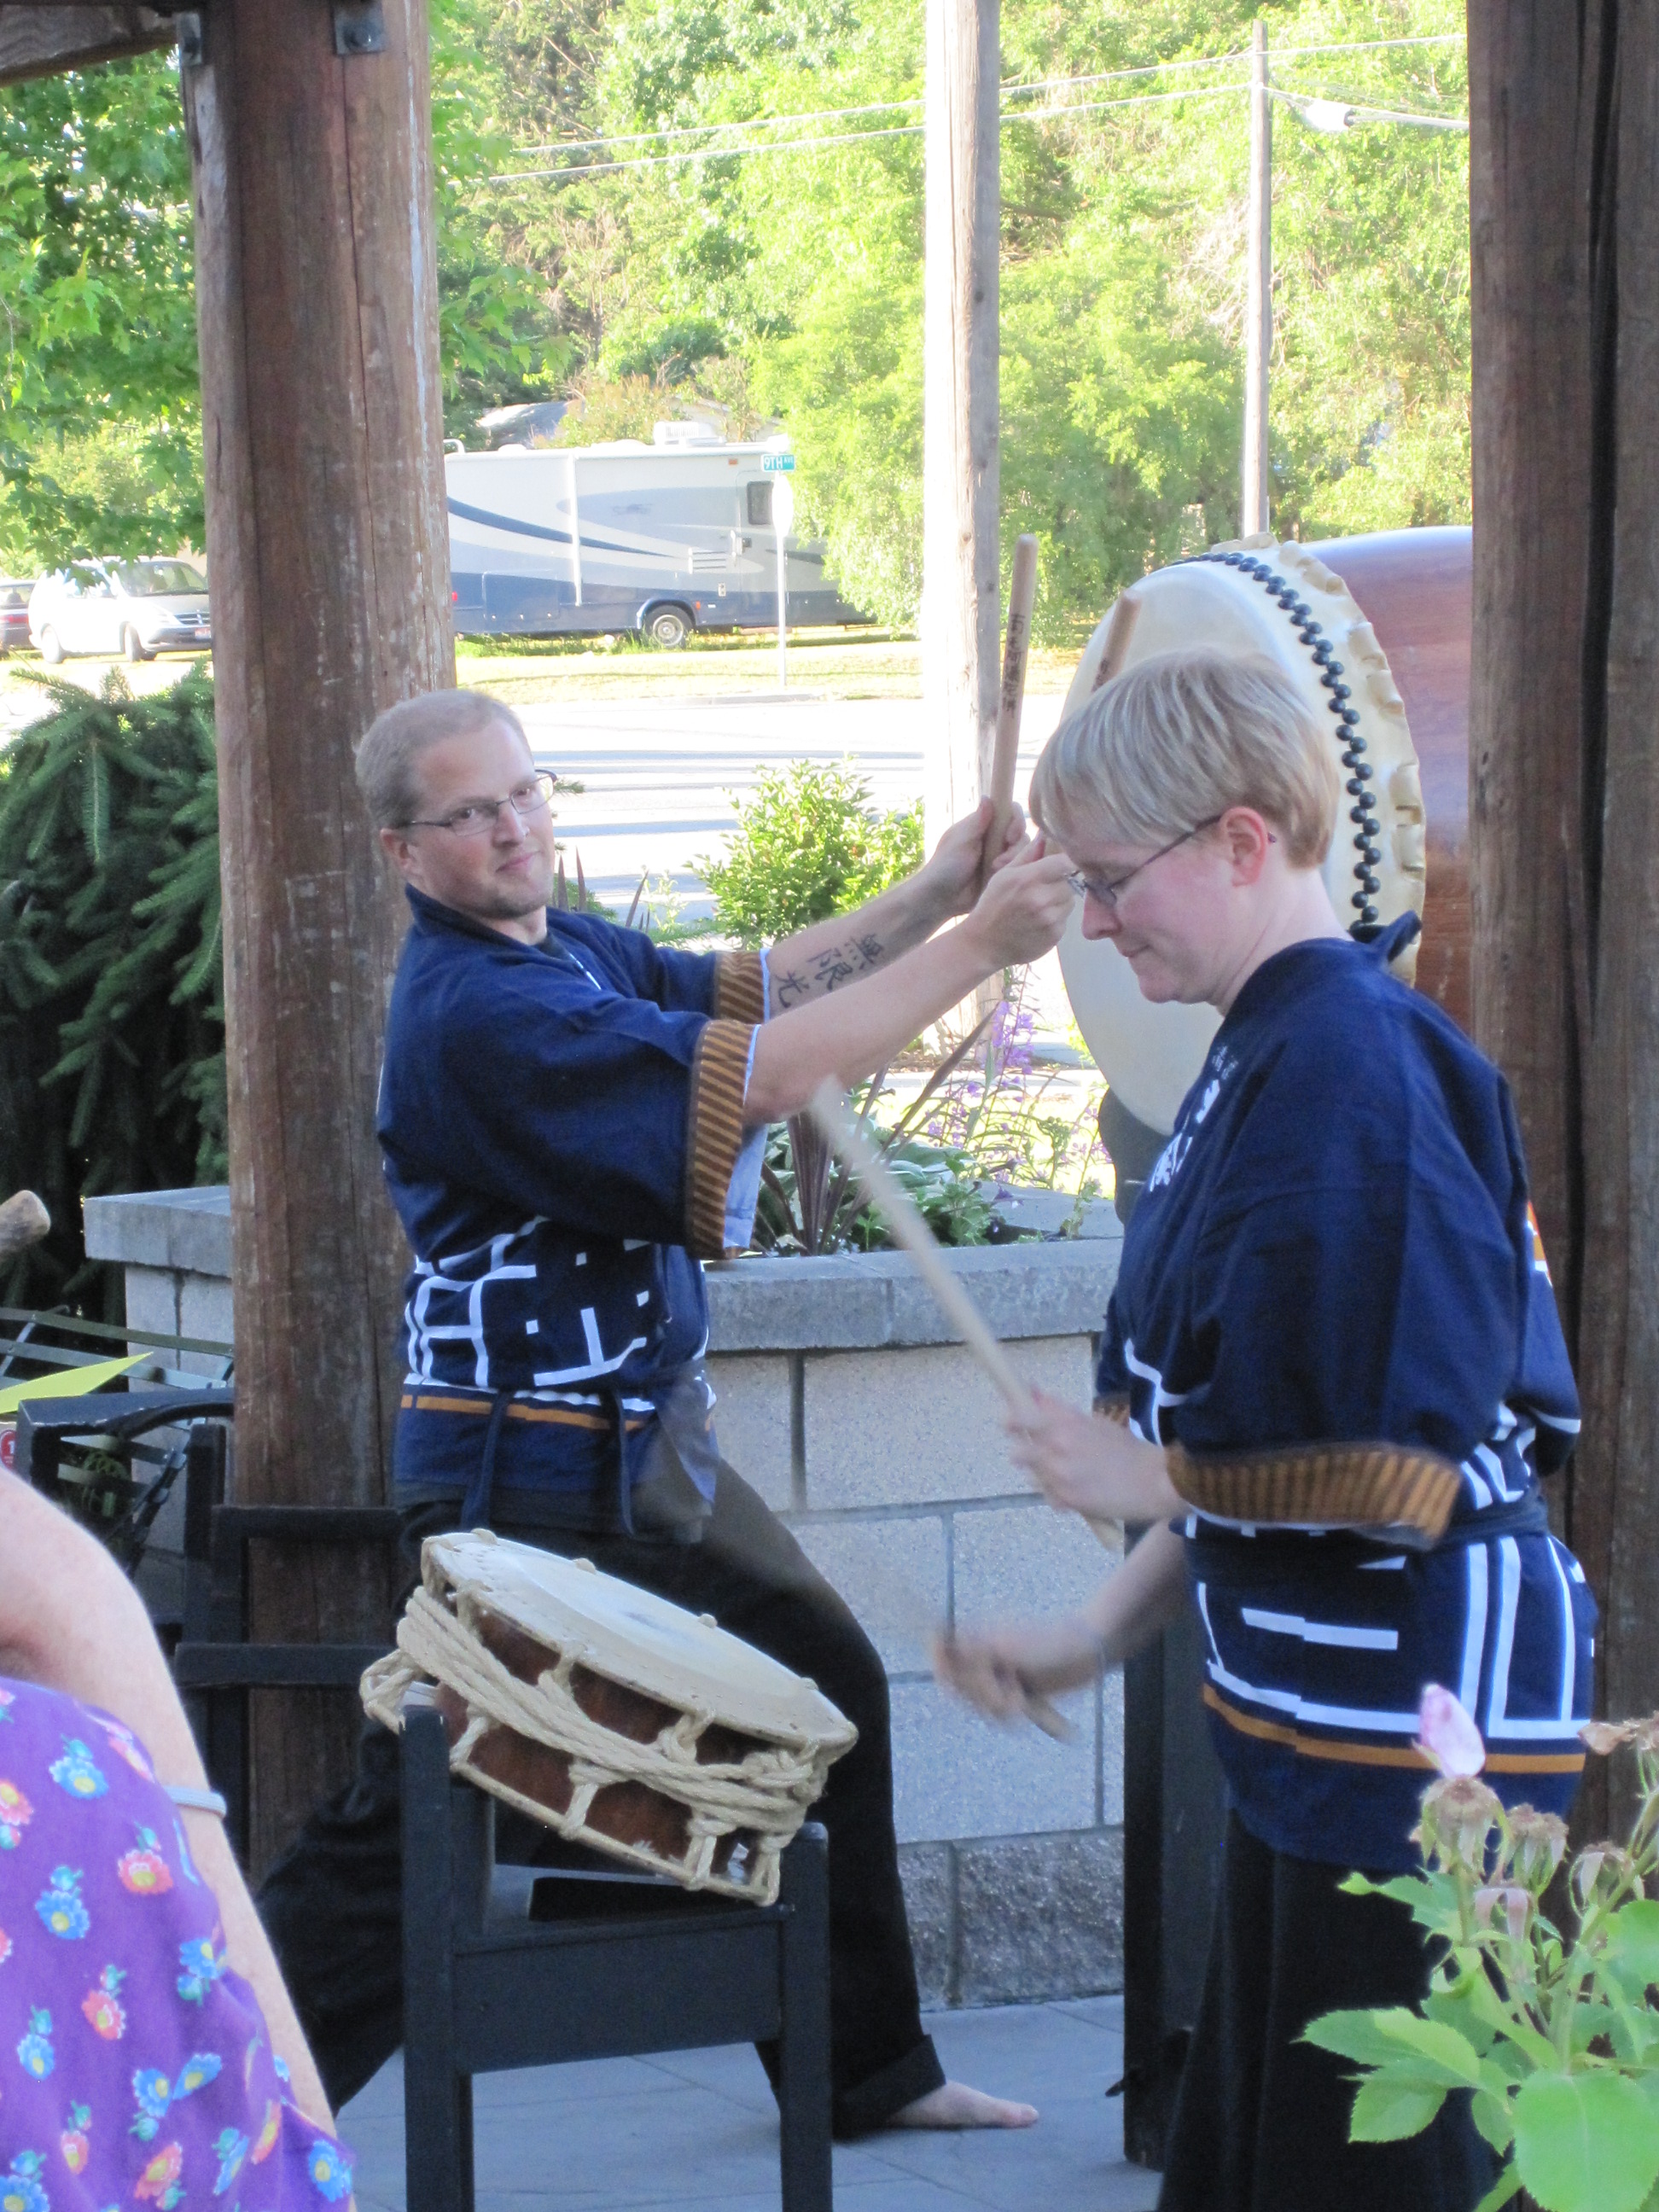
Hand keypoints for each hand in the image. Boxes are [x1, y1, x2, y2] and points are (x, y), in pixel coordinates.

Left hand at [922, 797, 1027, 918]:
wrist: (941, 897)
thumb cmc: (946, 865)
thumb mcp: (961, 840)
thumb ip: (978, 820)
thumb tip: (987, 796)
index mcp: (982, 825)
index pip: (1009, 812)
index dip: (1015, 820)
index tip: (1009, 835)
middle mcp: (993, 838)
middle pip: (1020, 832)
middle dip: (1015, 845)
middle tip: (1000, 859)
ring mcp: (999, 855)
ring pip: (1022, 850)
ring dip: (1012, 858)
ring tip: (995, 868)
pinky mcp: (1002, 873)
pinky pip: (1018, 867)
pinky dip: (1012, 869)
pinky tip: (998, 875)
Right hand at [934, 1615, 1102, 1720]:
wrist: (1087, 1652)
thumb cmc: (1046, 1643)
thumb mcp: (1003, 1647)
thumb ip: (968, 1651)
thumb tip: (934, 1640)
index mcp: (978, 1639)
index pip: (942, 1652)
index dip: (941, 1668)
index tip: (953, 1682)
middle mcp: (984, 1658)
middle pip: (960, 1687)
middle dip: (980, 1695)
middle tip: (1006, 1687)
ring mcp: (1001, 1677)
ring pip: (980, 1705)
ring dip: (999, 1707)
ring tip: (1021, 1698)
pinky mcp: (1016, 1695)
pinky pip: (1001, 1715)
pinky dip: (1012, 1715)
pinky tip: (1027, 1707)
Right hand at [959, 833, 1074, 968]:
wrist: (983, 945)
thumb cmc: (992, 906)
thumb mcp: (1003, 875)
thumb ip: (1027, 855)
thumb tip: (1045, 834)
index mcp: (1027, 879)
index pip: (1065, 862)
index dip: (1067, 861)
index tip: (1062, 863)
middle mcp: (1042, 899)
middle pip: (1071, 882)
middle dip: (1063, 881)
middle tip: (1047, 886)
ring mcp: (1050, 919)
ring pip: (1070, 901)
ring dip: (1061, 900)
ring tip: (1042, 904)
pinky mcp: (1055, 936)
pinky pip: (1065, 919)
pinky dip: (1057, 917)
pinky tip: (1040, 920)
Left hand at [1005, 1388, 1183, 1521]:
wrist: (1154, 1481)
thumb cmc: (1126, 1448)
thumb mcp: (1093, 1422)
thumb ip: (1059, 1411)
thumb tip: (1031, 1393)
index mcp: (1066, 1424)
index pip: (1021, 1417)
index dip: (1010, 1420)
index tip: (1008, 1422)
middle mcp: (1058, 1448)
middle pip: (1019, 1452)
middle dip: (1024, 1453)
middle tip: (1037, 1453)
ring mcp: (1060, 1476)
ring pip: (1032, 1476)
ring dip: (1042, 1475)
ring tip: (1066, 1474)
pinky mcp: (1067, 1500)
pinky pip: (1048, 1496)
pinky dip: (1057, 1495)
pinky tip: (1076, 1490)